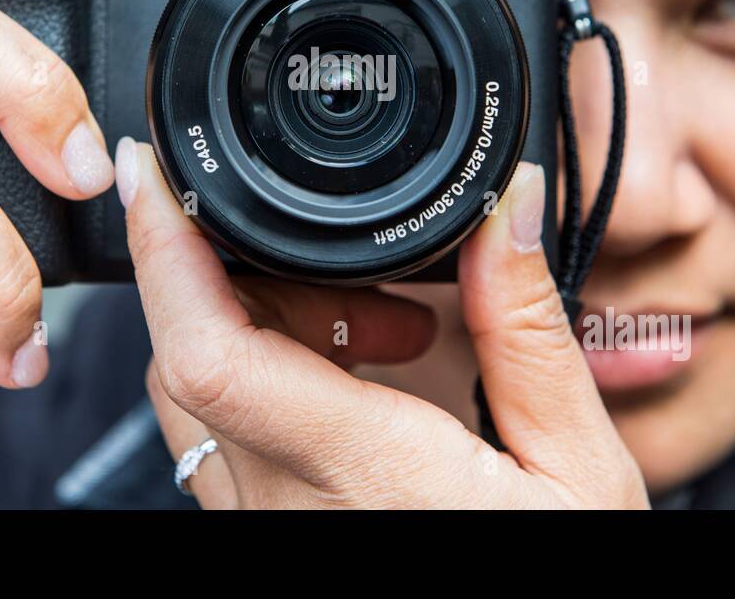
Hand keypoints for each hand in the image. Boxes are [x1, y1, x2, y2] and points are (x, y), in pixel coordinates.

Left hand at [119, 139, 648, 508]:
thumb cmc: (560, 577)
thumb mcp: (577, 466)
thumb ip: (530, 333)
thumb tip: (505, 210)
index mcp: (365, 475)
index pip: (213, 353)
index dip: (165, 254)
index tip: (157, 176)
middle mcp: (285, 508)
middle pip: (193, 350)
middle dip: (253, 273)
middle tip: (371, 285)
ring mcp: (263, 530)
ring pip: (195, 390)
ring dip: (263, 323)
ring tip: (384, 331)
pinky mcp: (263, 536)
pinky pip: (217, 435)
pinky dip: (264, 375)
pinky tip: (354, 378)